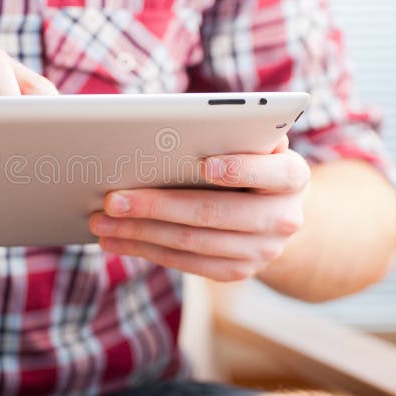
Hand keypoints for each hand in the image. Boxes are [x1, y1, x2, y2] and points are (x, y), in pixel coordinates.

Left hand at [89, 137, 310, 281]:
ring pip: (192, 242)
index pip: (275, 172)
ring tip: (102, 222)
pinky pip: (186, 263)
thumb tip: (194, 123)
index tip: (206, 163)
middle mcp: (285, 218)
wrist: (276, 212)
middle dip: (157, 206)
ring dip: (140, 233)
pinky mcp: (237, 272)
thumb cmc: (252, 162)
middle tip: (112, 199)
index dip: (242, 168)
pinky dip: (147, 251)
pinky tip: (117, 240)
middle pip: (214, 212)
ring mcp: (262, 252)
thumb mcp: (257, 144)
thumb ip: (239, 132)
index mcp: (293, 176)